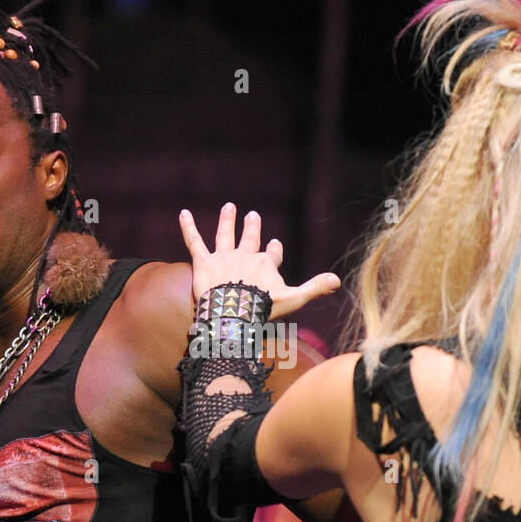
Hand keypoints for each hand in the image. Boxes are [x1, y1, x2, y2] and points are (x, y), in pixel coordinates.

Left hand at [178, 204, 339, 318]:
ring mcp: (224, 258)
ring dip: (228, 220)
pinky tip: (182, 213)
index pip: (273, 254)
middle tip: (253, 215)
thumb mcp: (293, 299)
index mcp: (266, 264)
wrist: (234, 313)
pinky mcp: (204, 263)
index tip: (275, 245)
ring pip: (225, 235)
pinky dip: (188, 227)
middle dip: (252, 227)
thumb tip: (338, 280)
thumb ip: (314, 288)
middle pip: (250, 238)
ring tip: (229, 208)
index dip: (274, 250)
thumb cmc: (263, 308)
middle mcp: (245, 257)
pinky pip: (194, 241)